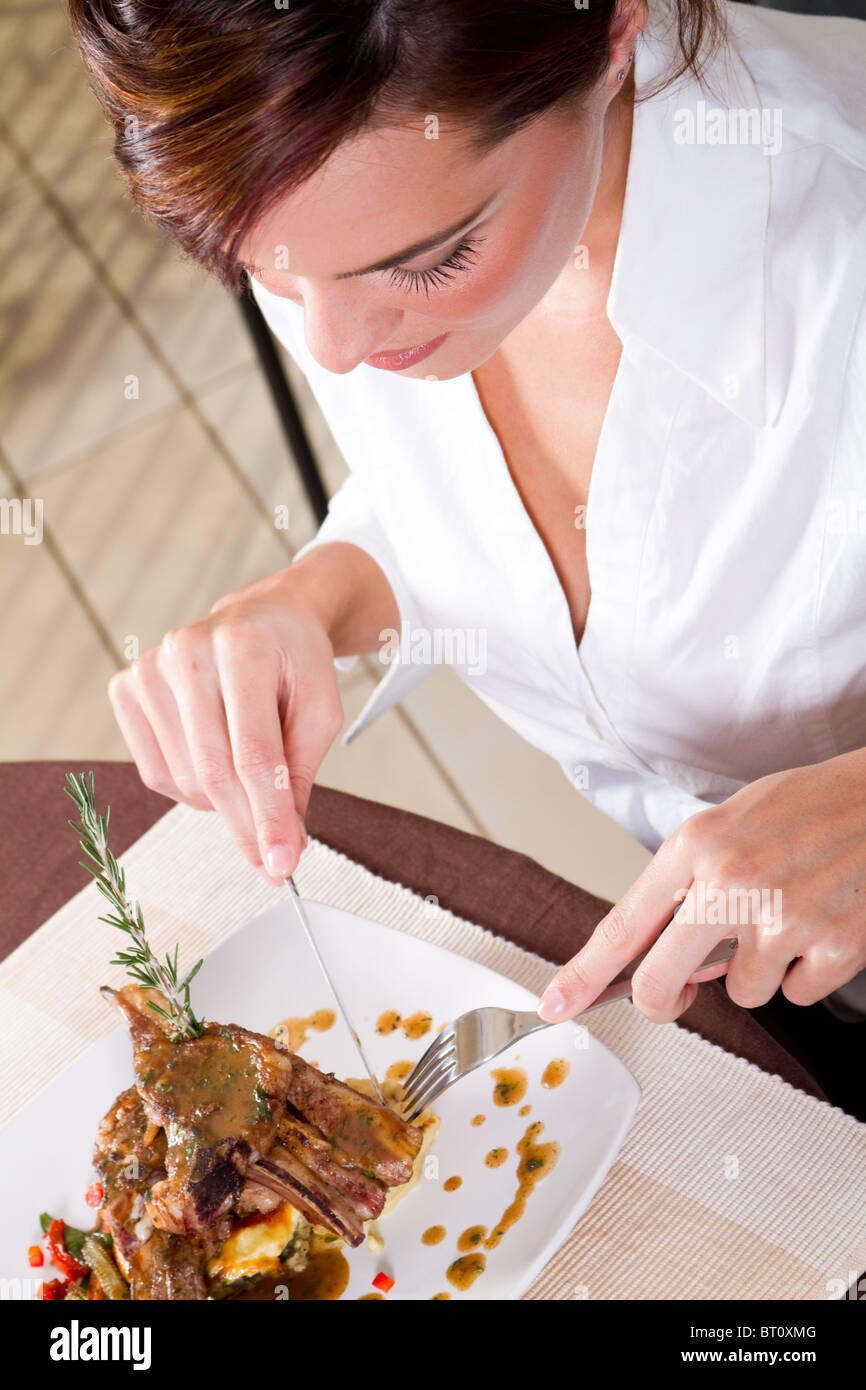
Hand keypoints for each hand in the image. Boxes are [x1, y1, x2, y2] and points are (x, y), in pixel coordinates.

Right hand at [108, 567, 345, 882]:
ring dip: (223, 802)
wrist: (263, 617)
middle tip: (274, 860)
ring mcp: (149, 668)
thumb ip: (299, 773)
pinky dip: (191, 789)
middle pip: (213, 772)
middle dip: (246, 826)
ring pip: (184, 780)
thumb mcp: (320, 709)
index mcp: (243, 648)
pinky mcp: (127, 687)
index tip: (281, 865)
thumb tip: (283, 843)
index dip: (267, 816)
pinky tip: (216, 758)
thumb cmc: (294, 661)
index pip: (253, 753)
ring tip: (250, 769)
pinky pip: (157, 773)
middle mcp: (186, 652)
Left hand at [538, 750, 865, 1023]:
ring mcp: (784, 918)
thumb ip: (690, 884)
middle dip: (665, 999)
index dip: (582, 974)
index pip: (622, 925)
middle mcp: (731, 883)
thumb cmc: (808, 806)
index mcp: (696, 846)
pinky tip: (819, 927)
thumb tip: (664, 952)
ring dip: (757, 970)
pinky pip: (796, 995)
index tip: (557, 1003)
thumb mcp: (729, 824)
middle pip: (661, 983)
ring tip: (785, 916)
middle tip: (678, 994)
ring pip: (742, 993)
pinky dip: (805, 972)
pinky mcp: (833, 946)